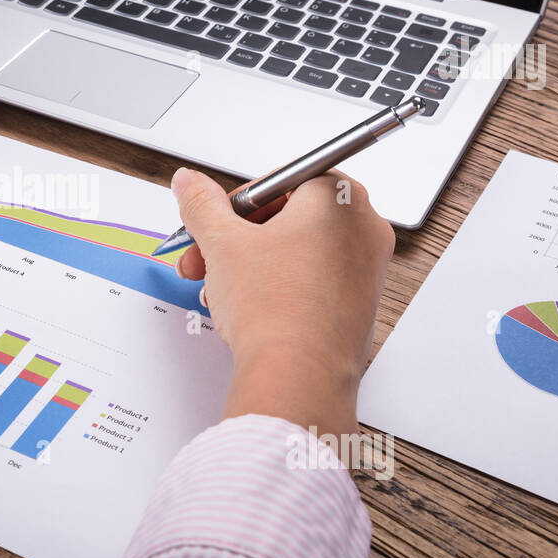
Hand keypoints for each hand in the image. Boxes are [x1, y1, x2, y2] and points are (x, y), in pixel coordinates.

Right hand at [171, 167, 394, 437]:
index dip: (238, 203)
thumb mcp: (222, 243)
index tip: (215, 218)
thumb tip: (191, 183)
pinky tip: (245, 309)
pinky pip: (311, 282)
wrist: (298, 378)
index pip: (281, 179)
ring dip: (249, 265)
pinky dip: (277, 289)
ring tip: (218, 287)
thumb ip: (202, 204)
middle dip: (236, 238)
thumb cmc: (277, 310)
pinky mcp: (358, 306)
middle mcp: (363, 229)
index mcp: (340, 198)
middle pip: (287, 216)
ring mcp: (366, 270)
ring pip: (296, 252)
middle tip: (205, 255)